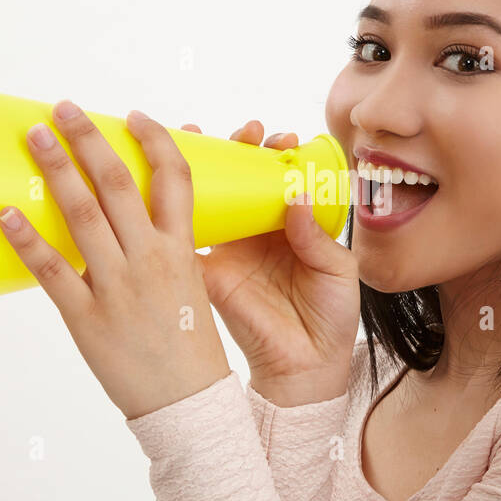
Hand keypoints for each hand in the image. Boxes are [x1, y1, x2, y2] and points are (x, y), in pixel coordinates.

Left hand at [0, 102, 230, 419]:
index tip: (133, 116)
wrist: (188, 404)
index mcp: (183, 250)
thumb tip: (124, 220)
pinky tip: (6, 212)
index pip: (175, 179)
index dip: (155, 140)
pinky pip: (52, 272)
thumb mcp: (194, 285)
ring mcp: (118, 288)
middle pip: (117, 185)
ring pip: (82, 217)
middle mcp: (151, 261)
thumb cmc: (190, 345)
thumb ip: (165, 250)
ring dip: (56, 171)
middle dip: (88, 140)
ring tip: (35, 137)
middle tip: (62, 109)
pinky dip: (27, 240)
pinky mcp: (87, 318)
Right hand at [178, 120, 358, 406]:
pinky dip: (173, 210)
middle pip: (241, 180)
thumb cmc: (330, 318)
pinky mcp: (208, 272)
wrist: (306, 367)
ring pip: (212, 198)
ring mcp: (230, 249)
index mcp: (289, 226)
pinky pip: (185, 238)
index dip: (276, 154)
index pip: (278, 178)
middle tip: (247, 133)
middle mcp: (256, 232)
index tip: (282, 138)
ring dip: (204, 167)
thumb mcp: (336, 270)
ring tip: (201, 136)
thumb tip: (297, 196)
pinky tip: (163, 183)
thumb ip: (316, 235)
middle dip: (240, 148)